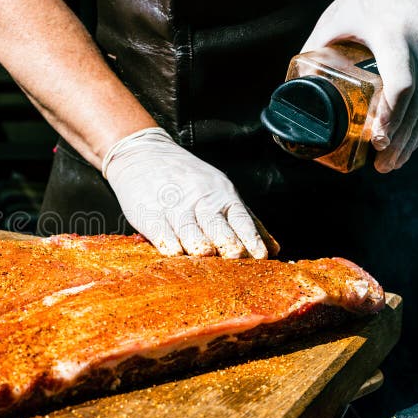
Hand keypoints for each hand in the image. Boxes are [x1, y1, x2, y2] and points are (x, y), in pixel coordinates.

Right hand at [102, 128, 268, 258]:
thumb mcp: (219, 190)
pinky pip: (162, 235)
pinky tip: (175, 254)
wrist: (143, 154)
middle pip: (219, 229)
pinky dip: (170, 247)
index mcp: (222, 196)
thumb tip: (273, 250)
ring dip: (200, 249)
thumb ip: (245, 220)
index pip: (241, 220)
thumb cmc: (187, 178)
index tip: (260, 258)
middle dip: (229, 247)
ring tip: (205, 259)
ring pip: (191, 234)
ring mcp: (174, 207)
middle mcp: (201, 201)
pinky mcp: (150, 214)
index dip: (251, 239)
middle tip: (235, 263)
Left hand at [302, 0, 417, 172]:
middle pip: (417, 103)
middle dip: (399, 139)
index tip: (375, 140)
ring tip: (392, 161)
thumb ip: (315, 47)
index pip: (401, 85)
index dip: (390, 117)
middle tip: (381, 164)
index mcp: (397, 34)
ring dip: (413, 136)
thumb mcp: (337, 15)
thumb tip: (290, 85)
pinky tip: (410, 139)